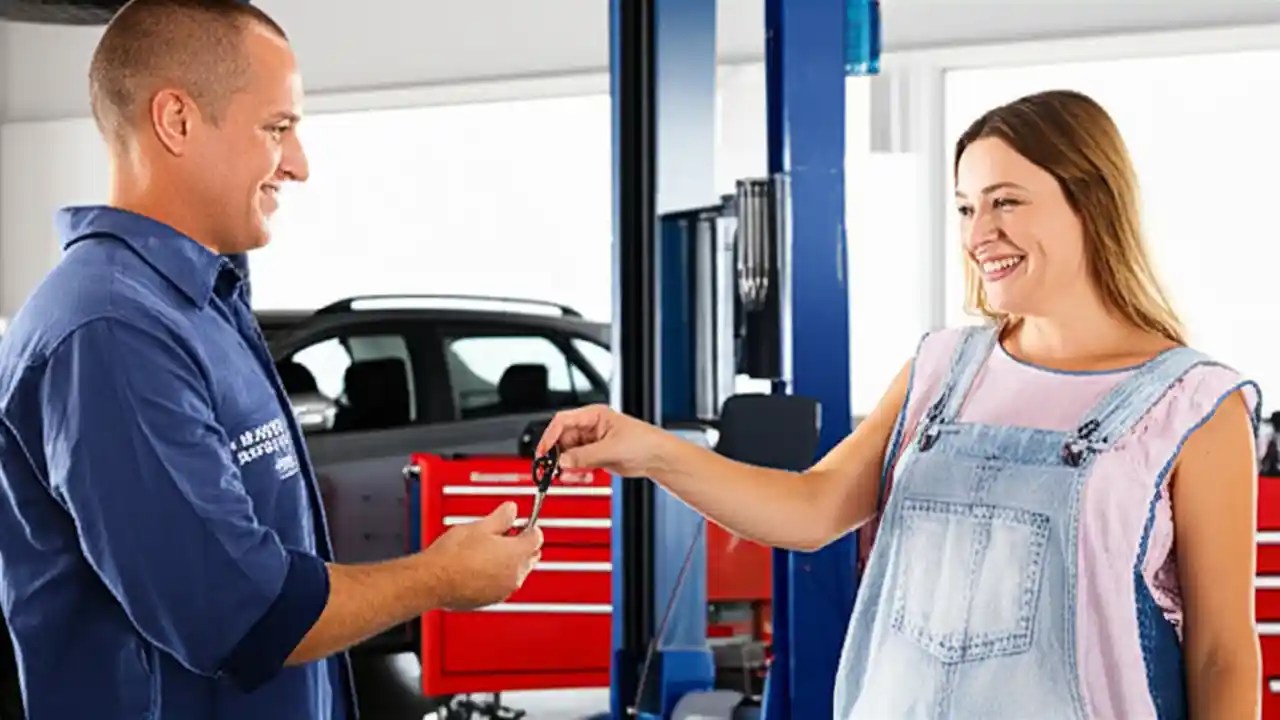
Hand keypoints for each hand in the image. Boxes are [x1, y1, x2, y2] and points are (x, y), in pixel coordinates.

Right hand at [424, 501, 542, 610]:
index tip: (522, 524)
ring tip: (489, 551)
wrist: (434, 581)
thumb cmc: (454, 555)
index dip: (529, 528)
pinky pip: (503, 585)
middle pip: (531, 557)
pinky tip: (482, 568)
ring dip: (510, 562)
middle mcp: (515, 575)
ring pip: (517, 572)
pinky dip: (498, 576)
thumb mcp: (480, 526)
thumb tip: (511, 510)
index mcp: (516, 554)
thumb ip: (502, 517)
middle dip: (522, 546)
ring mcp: (504, 590)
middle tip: (506, 535)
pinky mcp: (492, 599)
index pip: (537, 538)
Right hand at [537, 403, 670, 477]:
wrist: (658, 458)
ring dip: (567, 466)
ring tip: (571, 475)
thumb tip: (563, 461)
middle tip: (553, 468)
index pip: (563, 421)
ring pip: (568, 454)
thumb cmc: (644, 442)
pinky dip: (576, 471)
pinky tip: (581, 476)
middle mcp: (590, 427)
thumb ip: (584, 456)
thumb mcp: (611, 448)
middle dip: (558, 455)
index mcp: (594, 415)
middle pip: (562, 439)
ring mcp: (592, 442)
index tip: (544, 451)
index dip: (550, 435)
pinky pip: (577, 463)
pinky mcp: (595, 456)